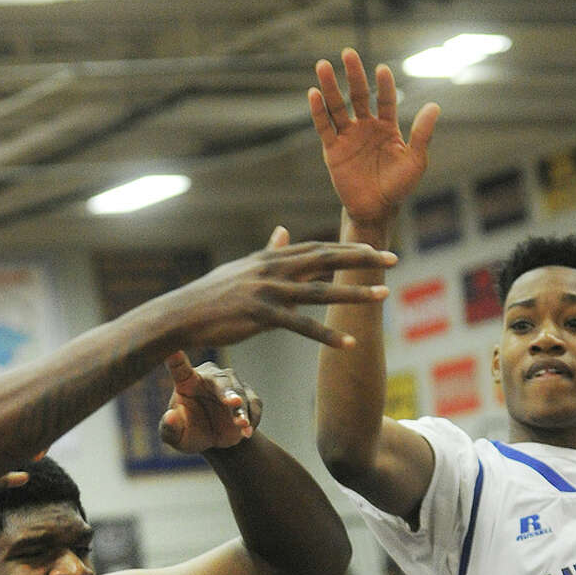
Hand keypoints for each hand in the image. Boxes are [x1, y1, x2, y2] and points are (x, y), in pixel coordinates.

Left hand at [158, 352, 261, 453]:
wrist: (213, 441)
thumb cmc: (188, 432)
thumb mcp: (176, 436)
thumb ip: (170, 429)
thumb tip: (170, 417)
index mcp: (185, 380)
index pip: (179, 366)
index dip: (176, 359)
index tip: (174, 351)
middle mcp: (209, 376)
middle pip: (219, 379)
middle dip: (228, 391)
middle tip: (233, 403)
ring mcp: (230, 383)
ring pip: (239, 392)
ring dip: (242, 409)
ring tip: (242, 426)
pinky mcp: (248, 394)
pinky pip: (253, 403)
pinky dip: (252, 418)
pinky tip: (247, 432)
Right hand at [174, 224, 395, 350]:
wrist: (181, 313)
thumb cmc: (211, 294)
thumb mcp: (242, 267)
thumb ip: (268, 251)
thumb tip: (283, 230)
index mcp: (272, 257)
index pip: (318, 249)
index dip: (349, 249)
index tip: (376, 251)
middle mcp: (273, 269)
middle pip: (326, 261)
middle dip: (362, 261)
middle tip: (394, 261)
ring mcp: (268, 291)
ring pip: (320, 292)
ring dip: (354, 294)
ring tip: (383, 297)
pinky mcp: (260, 316)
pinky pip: (301, 326)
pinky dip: (326, 336)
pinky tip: (348, 344)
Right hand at [310, 49, 439, 225]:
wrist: (376, 210)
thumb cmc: (398, 187)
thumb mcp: (416, 161)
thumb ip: (422, 134)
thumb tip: (434, 106)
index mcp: (387, 127)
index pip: (384, 99)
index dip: (384, 85)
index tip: (382, 70)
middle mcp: (366, 127)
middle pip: (357, 95)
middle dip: (353, 74)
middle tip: (347, 52)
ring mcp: (348, 137)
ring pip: (337, 107)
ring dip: (329, 86)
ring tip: (322, 65)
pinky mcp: (332, 151)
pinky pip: (324, 128)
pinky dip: (318, 111)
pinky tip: (313, 94)